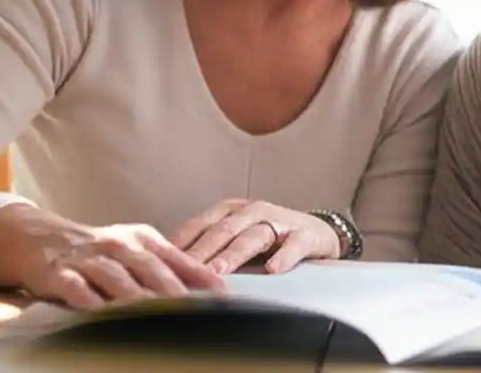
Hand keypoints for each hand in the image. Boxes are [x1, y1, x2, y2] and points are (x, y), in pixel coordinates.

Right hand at [0, 205, 223, 309]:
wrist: (41, 238)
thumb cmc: (99, 250)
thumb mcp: (135, 250)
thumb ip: (168, 266)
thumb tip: (208, 285)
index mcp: (141, 239)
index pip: (175, 257)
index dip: (198, 274)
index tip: (221, 292)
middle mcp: (117, 245)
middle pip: (148, 266)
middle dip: (170, 287)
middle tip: (190, 306)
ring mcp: (88, 258)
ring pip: (115, 276)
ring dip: (133, 294)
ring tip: (151, 310)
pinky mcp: (59, 272)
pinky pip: (75, 285)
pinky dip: (86, 296)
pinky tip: (98, 309)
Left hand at [171, 199, 340, 274]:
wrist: (318, 231)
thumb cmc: (270, 236)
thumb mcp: (236, 234)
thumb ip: (208, 245)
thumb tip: (168, 266)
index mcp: (231, 210)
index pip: (201, 224)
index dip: (182, 242)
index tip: (162, 262)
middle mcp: (252, 211)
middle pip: (223, 230)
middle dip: (203, 251)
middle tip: (185, 270)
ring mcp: (279, 221)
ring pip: (253, 237)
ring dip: (234, 254)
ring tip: (219, 271)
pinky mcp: (305, 235)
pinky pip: (293, 245)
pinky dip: (283, 256)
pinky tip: (273, 269)